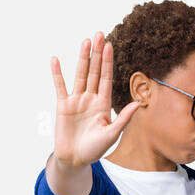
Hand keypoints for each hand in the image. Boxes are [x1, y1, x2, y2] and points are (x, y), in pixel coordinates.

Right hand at [51, 32, 138, 169]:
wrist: (75, 160)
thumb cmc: (95, 149)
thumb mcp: (112, 134)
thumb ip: (123, 118)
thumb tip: (138, 103)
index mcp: (104, 103)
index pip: (106, 78)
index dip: (107, 62)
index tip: (110, 46)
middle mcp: (90, 97)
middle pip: (94, 71)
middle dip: (97, 53)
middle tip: (99, 34)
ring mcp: (77, 100)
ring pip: (80, 74)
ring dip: (82, 58)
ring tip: (85, 41)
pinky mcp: (63, 105)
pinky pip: (60, 86)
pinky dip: (57, 73)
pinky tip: (55, 60)